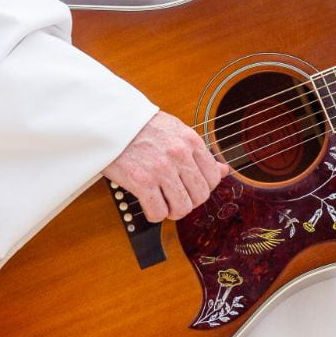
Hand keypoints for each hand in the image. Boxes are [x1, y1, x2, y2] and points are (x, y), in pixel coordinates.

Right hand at [102, 111, 231, 222]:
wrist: (111, 122)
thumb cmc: (142, 127)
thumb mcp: (176, 132)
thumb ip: (199, 153)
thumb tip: (225, 171)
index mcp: (191, 141)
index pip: (214, 178)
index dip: (202, 188)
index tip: (189, 187)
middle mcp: (180, 155)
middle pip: (200, 196)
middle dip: (188, 201)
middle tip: (174, 197)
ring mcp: (162, 169)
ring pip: (182, 208)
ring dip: (172, 211)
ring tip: (162, 202)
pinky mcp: (142, 181)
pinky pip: (158, 212)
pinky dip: (154, 214)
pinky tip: (148, 203)